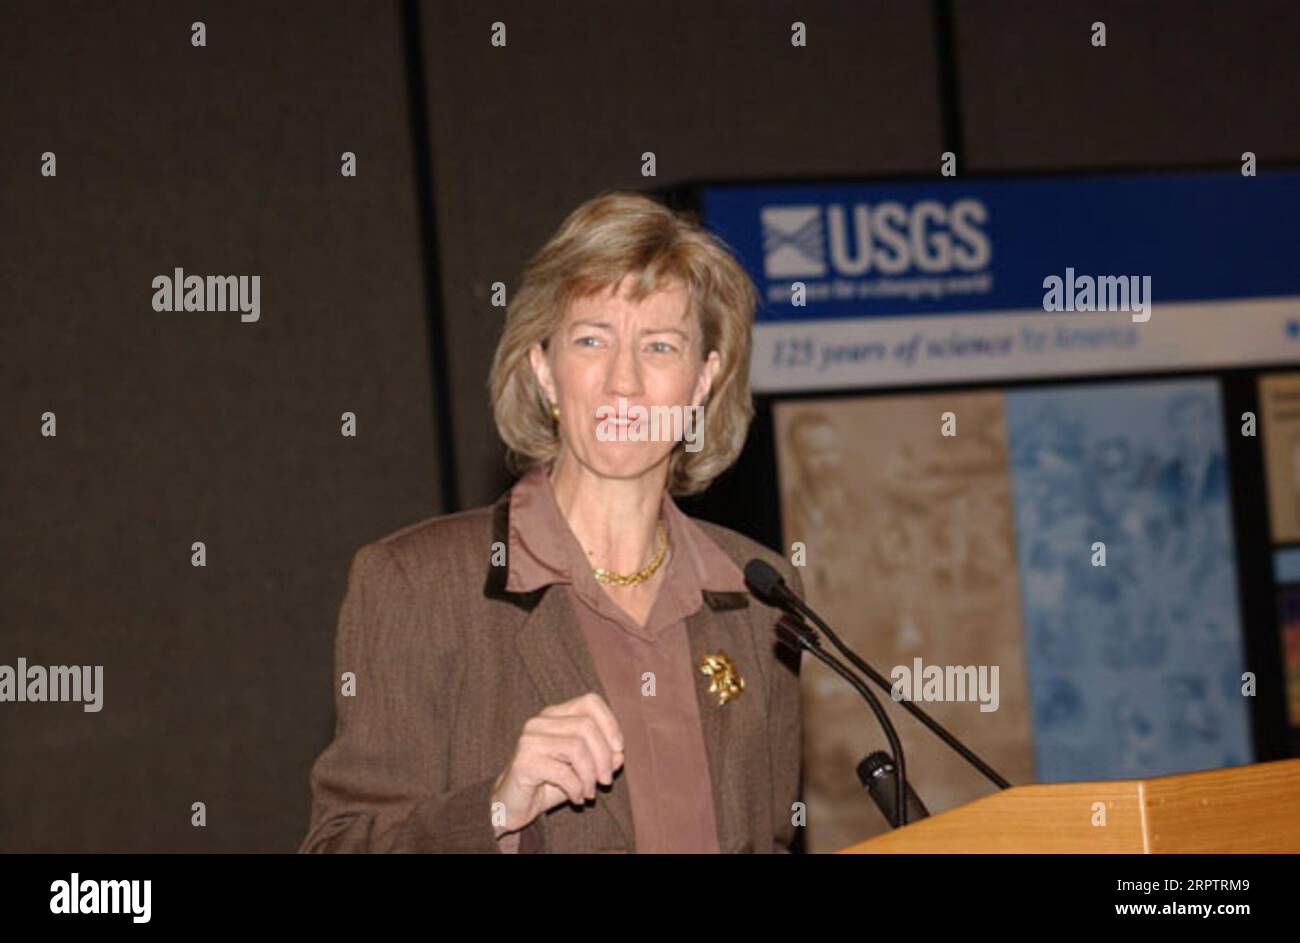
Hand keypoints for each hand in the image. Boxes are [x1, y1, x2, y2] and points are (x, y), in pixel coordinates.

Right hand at [490, 691, 625, 836]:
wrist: (513, 806)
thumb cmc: (549, 784)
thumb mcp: (582, 771)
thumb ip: (602, 760)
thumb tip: (620, 755)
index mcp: (555, 715)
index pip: (590, 701)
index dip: (610, 723)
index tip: (619, 751)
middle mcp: (540, 722)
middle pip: (586, 726)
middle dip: (604, 757)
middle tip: (606, 781)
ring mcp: (529, 740)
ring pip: (576, 747)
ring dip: (590, 775)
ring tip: (590, 793)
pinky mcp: (523, 762)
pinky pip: (562, 772)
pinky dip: (577, 788)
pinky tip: (577, 799)